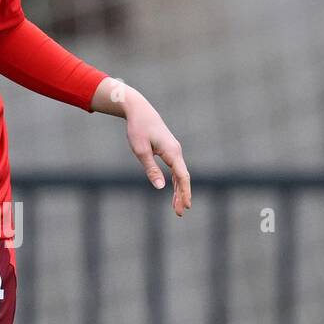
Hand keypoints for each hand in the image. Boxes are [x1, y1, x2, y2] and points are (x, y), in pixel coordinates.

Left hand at [92, 79, 191, 216]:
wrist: (140, 111)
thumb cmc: (138, 129)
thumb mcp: (141, 151)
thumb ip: (151, 169)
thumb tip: (160, 187)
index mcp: (171, 152)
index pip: (182, 176)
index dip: (185, 192)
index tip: (185, 205)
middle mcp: (176, 151)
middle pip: (183, 177)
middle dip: (182, 195)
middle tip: (180, 212)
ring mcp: (174, 151)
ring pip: (180, 175)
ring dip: (179, 191)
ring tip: (177, 207)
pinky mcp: (169, 151)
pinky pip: (175, 169)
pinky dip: (175, 182)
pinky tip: (174, 192)